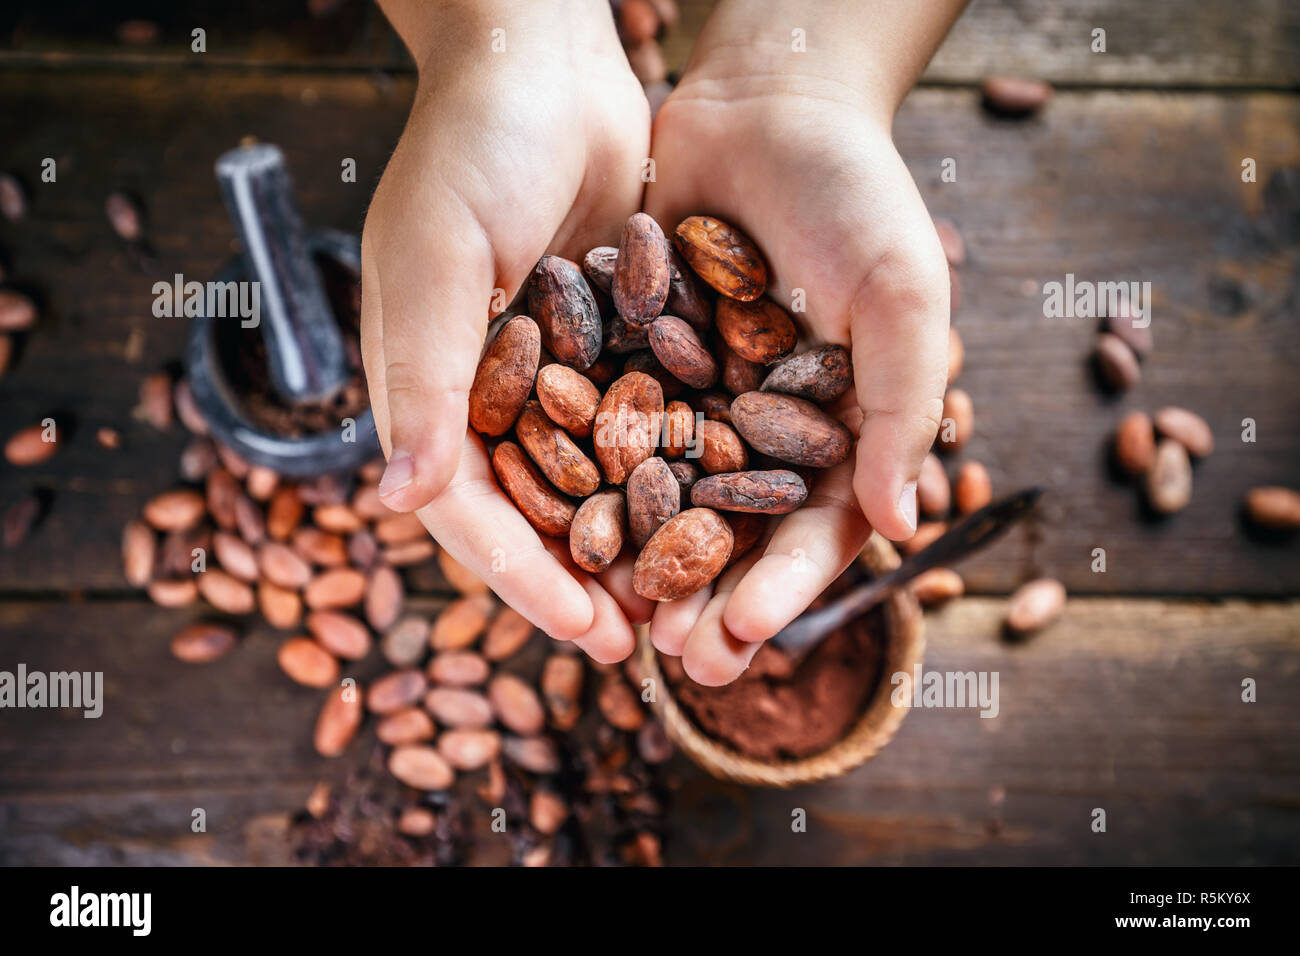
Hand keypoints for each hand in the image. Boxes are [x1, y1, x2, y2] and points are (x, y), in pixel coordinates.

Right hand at [362, 0, 653, 652]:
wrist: (544, 64)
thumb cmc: (471, 148)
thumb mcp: (437, 258)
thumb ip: (426, 377)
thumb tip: (401, 499)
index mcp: (428, 390)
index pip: (468, 512)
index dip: (522, 578)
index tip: (585, 630)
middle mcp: (488, 394)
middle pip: (534, 514)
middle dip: (584, 582)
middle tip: (642, 644)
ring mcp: (554, 372)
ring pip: (592, 482)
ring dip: (632, 543)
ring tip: (684, 601)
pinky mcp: (612, 343)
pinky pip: (639, 424)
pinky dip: (670, 472)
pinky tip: (718, 511)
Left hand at [643, 25, 951, 683]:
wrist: (768, 101)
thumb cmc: (856, 193)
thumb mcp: (903, 295)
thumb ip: (905, 408)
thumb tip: (905, 526)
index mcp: (847, 426)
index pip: (820, 527)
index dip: (785, 587)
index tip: (741, 636)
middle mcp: (772, 425)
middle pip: (742, 532)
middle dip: (711, 597)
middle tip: (677, 659)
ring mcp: (705, 398)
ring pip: (673, 500)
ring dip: (649, 561)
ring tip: (618, 620)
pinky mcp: (643, 362)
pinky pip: (618, 433)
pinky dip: (597, 480)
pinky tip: (568, 526)